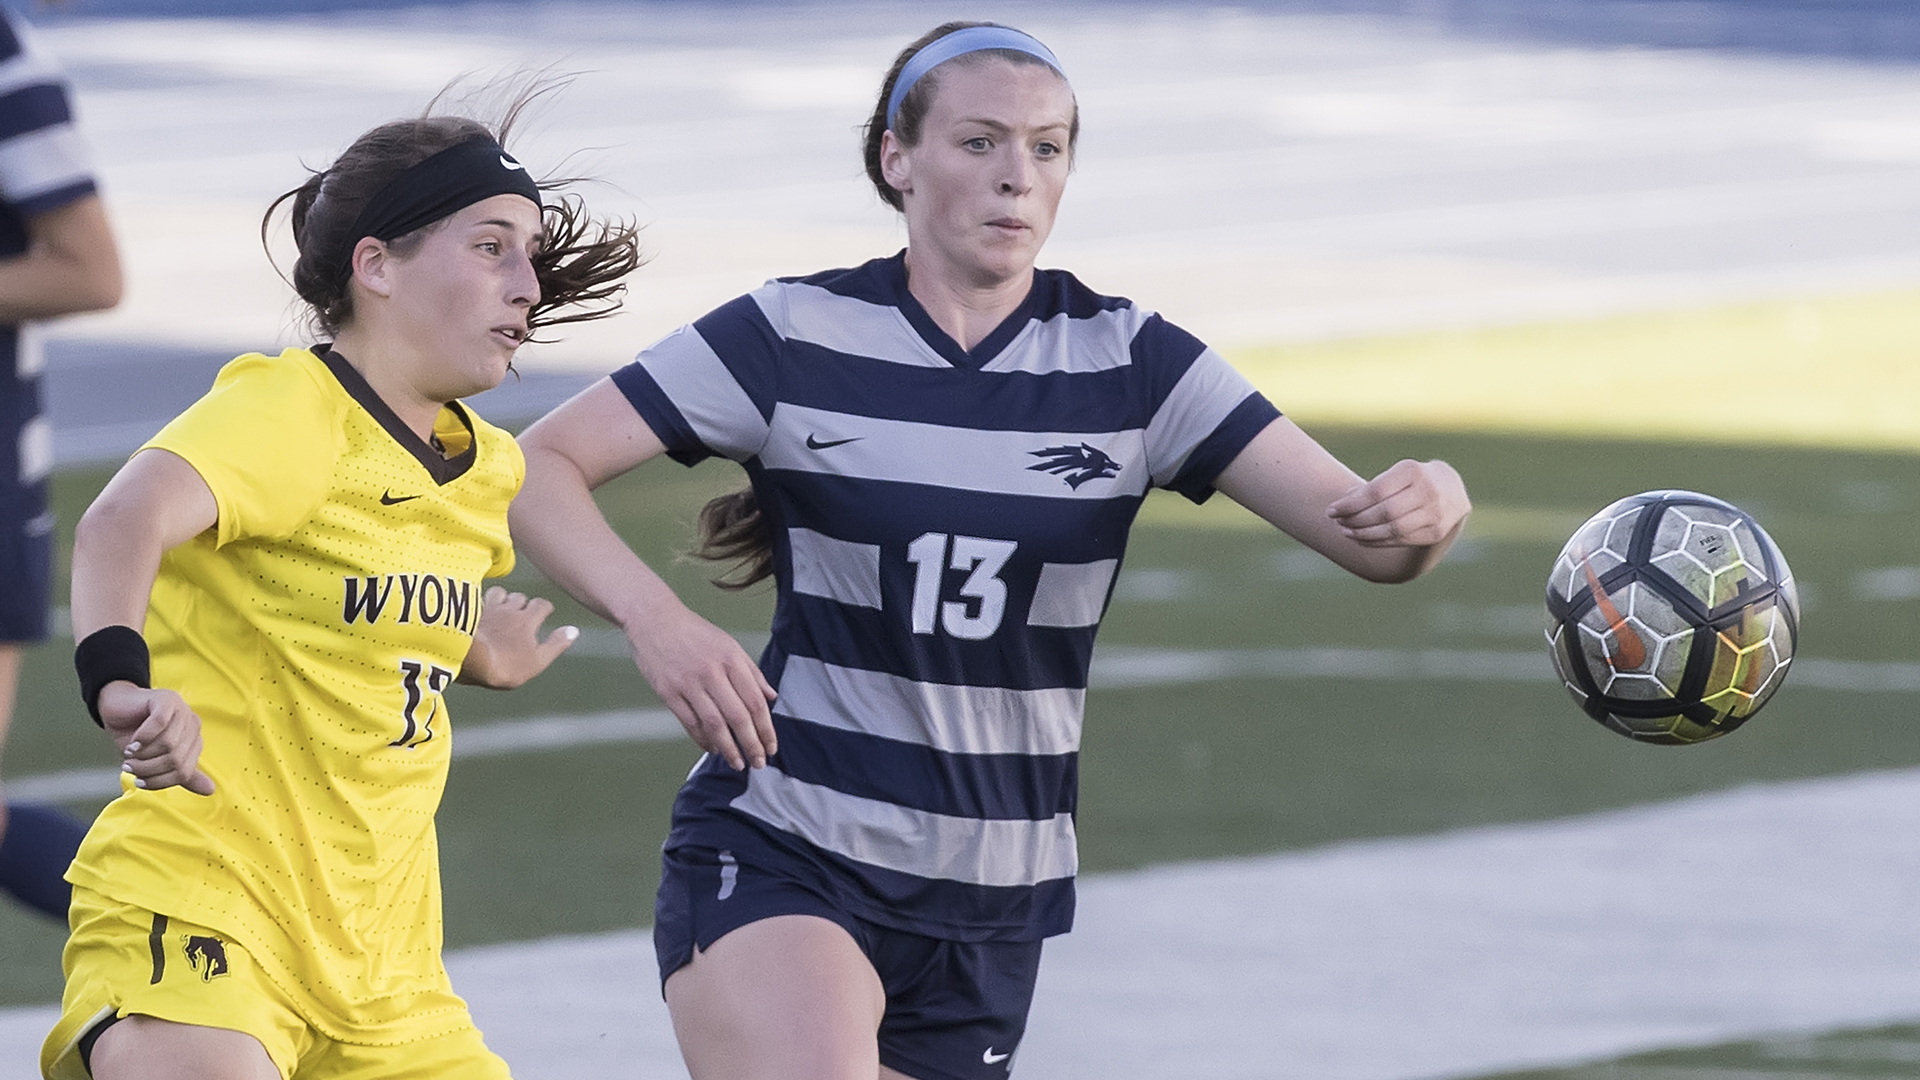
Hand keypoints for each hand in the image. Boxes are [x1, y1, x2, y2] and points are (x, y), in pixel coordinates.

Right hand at [98, 681, 214, 795]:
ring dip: (144, 755)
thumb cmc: (136, 736)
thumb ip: (181, 774)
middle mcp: (192, 725)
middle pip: (176, 759)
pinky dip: (143, 738)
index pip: (185, 771)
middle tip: (130, 768)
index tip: (139, 781)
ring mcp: (182, 710)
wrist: (117, 707)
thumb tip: (210, 791)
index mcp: (194, 741)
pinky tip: (132, 744)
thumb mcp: (157, 759)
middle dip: (149, 769)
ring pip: (168, 744)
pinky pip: (160, 723)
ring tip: (129, 755)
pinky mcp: (167, 699)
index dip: (160, 781)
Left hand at [459, 586, 578, 688]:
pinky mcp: (469, 613)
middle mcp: (509, 610)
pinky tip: (479, 610)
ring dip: (502, 598)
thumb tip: (574, 631)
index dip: (544, 608)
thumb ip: (556, 644)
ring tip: (501, 608)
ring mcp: (488, 609)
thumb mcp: (537, 660)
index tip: (545, 612)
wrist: (469, 660)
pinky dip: (481, 603)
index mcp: (528, 621)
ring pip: (499, 593)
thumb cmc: (505, 665)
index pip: (542, 604)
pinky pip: (477, 600)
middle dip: (523, 603)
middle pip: (520, 597)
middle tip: (522, 613)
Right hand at [627, 605, 777, 770]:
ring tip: (737, 763)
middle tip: (759, 763)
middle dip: (751, 744)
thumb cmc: (695, 633)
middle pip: (737, 717)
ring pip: (713, 724)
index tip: (772, 748)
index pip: (755, 702)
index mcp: (731, 659)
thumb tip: (772, 697)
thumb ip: (752, 672)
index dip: (766, 729)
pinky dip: (702, 739)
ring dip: (728, 748)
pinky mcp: (668, 692)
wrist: (654, 620)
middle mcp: (711, 672)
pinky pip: (689, 722)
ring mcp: (688, 683)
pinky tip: (712, 748)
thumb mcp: (729, 645)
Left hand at [1326, 459, 1470, 547]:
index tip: (1331, 510)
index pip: (1376, 491)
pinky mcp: (1436, 532)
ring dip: (1364, 534)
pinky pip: (1401, 540)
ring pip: (1392, 530)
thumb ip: (1372, 487)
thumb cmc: (1413, 480)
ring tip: (1346, 532)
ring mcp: (1435, 513)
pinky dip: (1377, 542)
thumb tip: (1343, 504)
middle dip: (1356, 520)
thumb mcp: (1395, 474)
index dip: (1350, 504)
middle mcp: (1428, 491)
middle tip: (1338, 522)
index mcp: (1413, 471)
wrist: (1453, 490)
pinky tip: (1362, 539)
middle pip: (1384, 513)